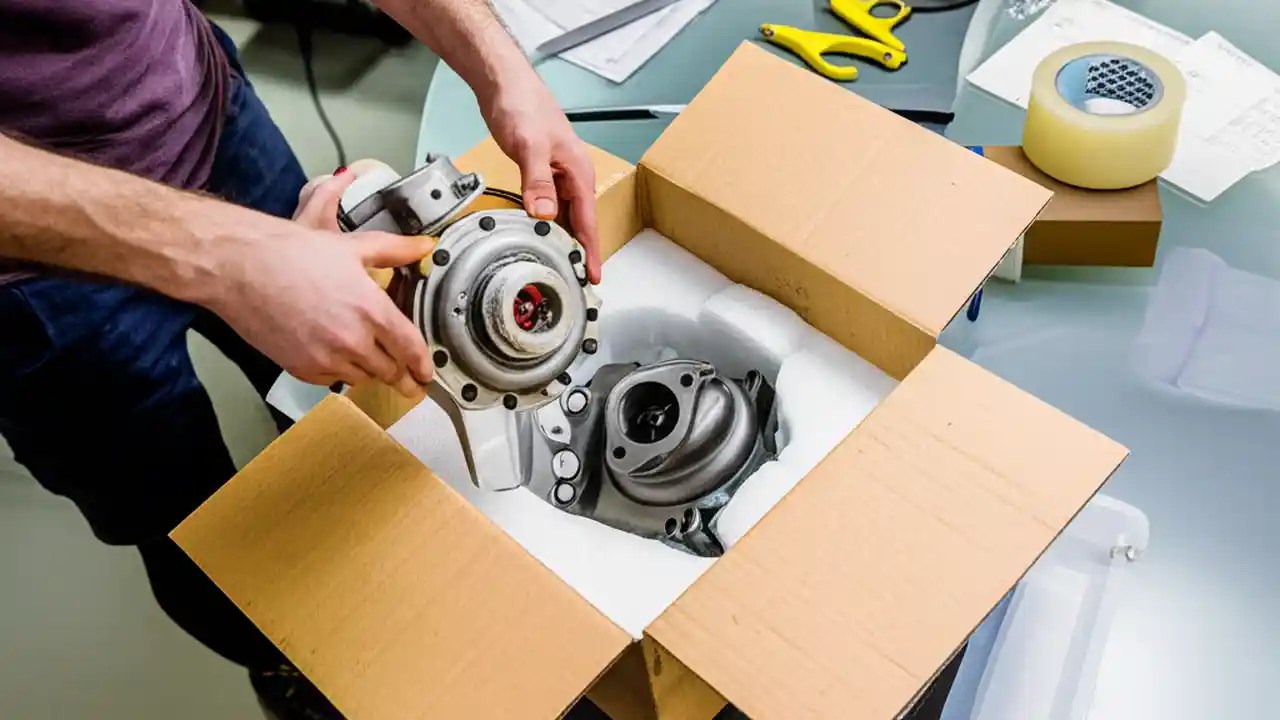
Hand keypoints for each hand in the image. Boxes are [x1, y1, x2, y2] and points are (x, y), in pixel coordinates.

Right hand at [210, 172, 433, 397]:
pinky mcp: (301, 368)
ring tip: (370, 363)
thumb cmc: (290, 252)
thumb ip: (394, 250)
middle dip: (401, 375)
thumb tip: (424, 246)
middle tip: (408, 381)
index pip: (410, 348)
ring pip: (362, 378)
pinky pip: (331, 380)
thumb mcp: (350, 246)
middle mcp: (352, 339)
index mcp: (371, 309)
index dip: (422, 365)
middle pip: (389, 371)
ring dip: (369, 372)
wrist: (239, 266)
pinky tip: (336, 358)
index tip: (426, 374)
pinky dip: (338, 372)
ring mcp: (326, 357)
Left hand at [479, 75, 602, 282]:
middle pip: (580, 223)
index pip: (588, 221)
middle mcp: (572, 175)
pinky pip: (549, 206)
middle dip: (580, 252)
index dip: (591, 251)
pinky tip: (538, 234)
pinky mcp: (541, 173)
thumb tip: (545, 214)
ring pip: (565, 216)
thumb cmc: (522, 105)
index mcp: (578, 171)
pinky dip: (546, 224)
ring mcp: (557, 175)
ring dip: (563, 240)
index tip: (594, 276)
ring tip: (560, 267)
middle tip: (575, 281)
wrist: (504, 83)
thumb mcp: (530, 145)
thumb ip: (538, 181)